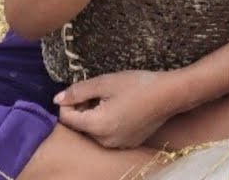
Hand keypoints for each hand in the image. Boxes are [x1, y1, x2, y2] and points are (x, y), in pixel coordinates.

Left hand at [55, 70, 179, 148]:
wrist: (170, 94)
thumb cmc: (138, 85)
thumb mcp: (105, 82)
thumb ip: (78, 91)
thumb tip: (58, 99)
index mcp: (96, 125)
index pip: (66, 118)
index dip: (68, 102)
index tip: (81, 90)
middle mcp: (104, 141)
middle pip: (80, 125)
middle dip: (83, 109)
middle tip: (99, 92)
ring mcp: (117, 145)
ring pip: (94, 130)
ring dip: (95, 116)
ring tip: (112, 99)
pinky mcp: (128, 144)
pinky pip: (108, 135)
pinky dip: (108, 123)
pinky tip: (123, 109)